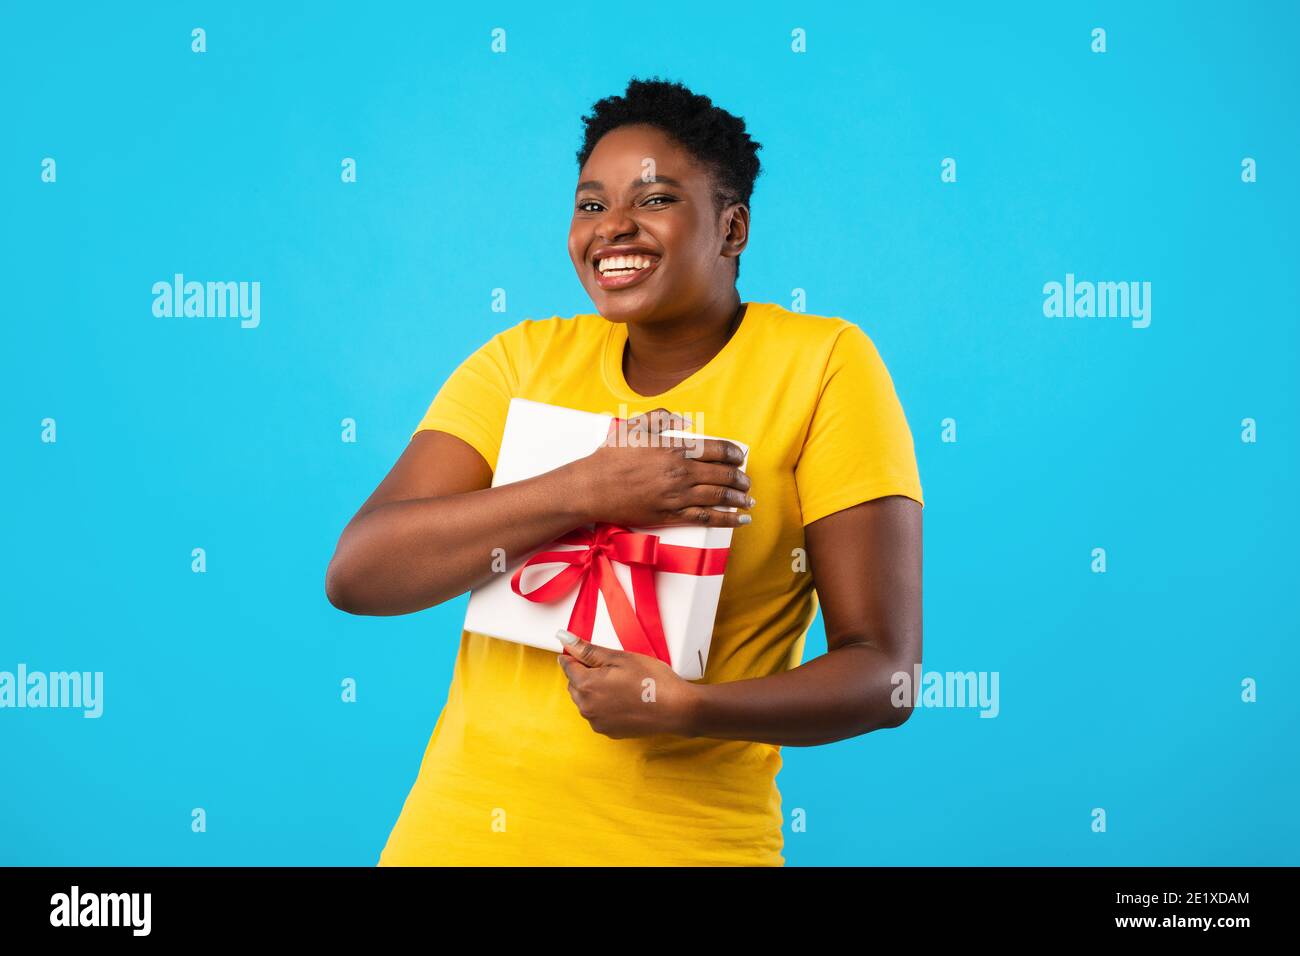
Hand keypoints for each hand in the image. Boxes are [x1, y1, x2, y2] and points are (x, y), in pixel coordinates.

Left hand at [554, 629, 698, 738]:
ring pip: (585, 700)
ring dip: (594, 690)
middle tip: (612, 668)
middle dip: (586, 674)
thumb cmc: (651, 679)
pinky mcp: (609, 731)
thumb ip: (588, 650)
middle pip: (574, 685)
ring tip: (621, 683)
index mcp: (586, 686)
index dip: (577, 656)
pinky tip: (624, 698)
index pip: (567, 666)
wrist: (676, 708)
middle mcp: (586, 707)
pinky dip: (605, 705)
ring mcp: (597, 722)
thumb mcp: (619, 658)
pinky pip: (598, 714)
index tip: (589, 653)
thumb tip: (564, 639)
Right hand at [569, 407, 754, 528]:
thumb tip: (686, 422)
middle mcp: (680, 473)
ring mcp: (676, 496)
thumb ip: (661, 417)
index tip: (740, 456)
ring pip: (718, 497)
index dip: (733, 453)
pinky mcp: (670, 515)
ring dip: (738, 499)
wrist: (590, 489)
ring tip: (748, 501)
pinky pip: (705, 517)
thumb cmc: (610, 457)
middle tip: (747, 481)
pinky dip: (726, 519)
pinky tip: (738, 520)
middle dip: (740, 479)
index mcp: (674, 448)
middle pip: (722, 475)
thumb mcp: (633, 426)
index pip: (716, 450)